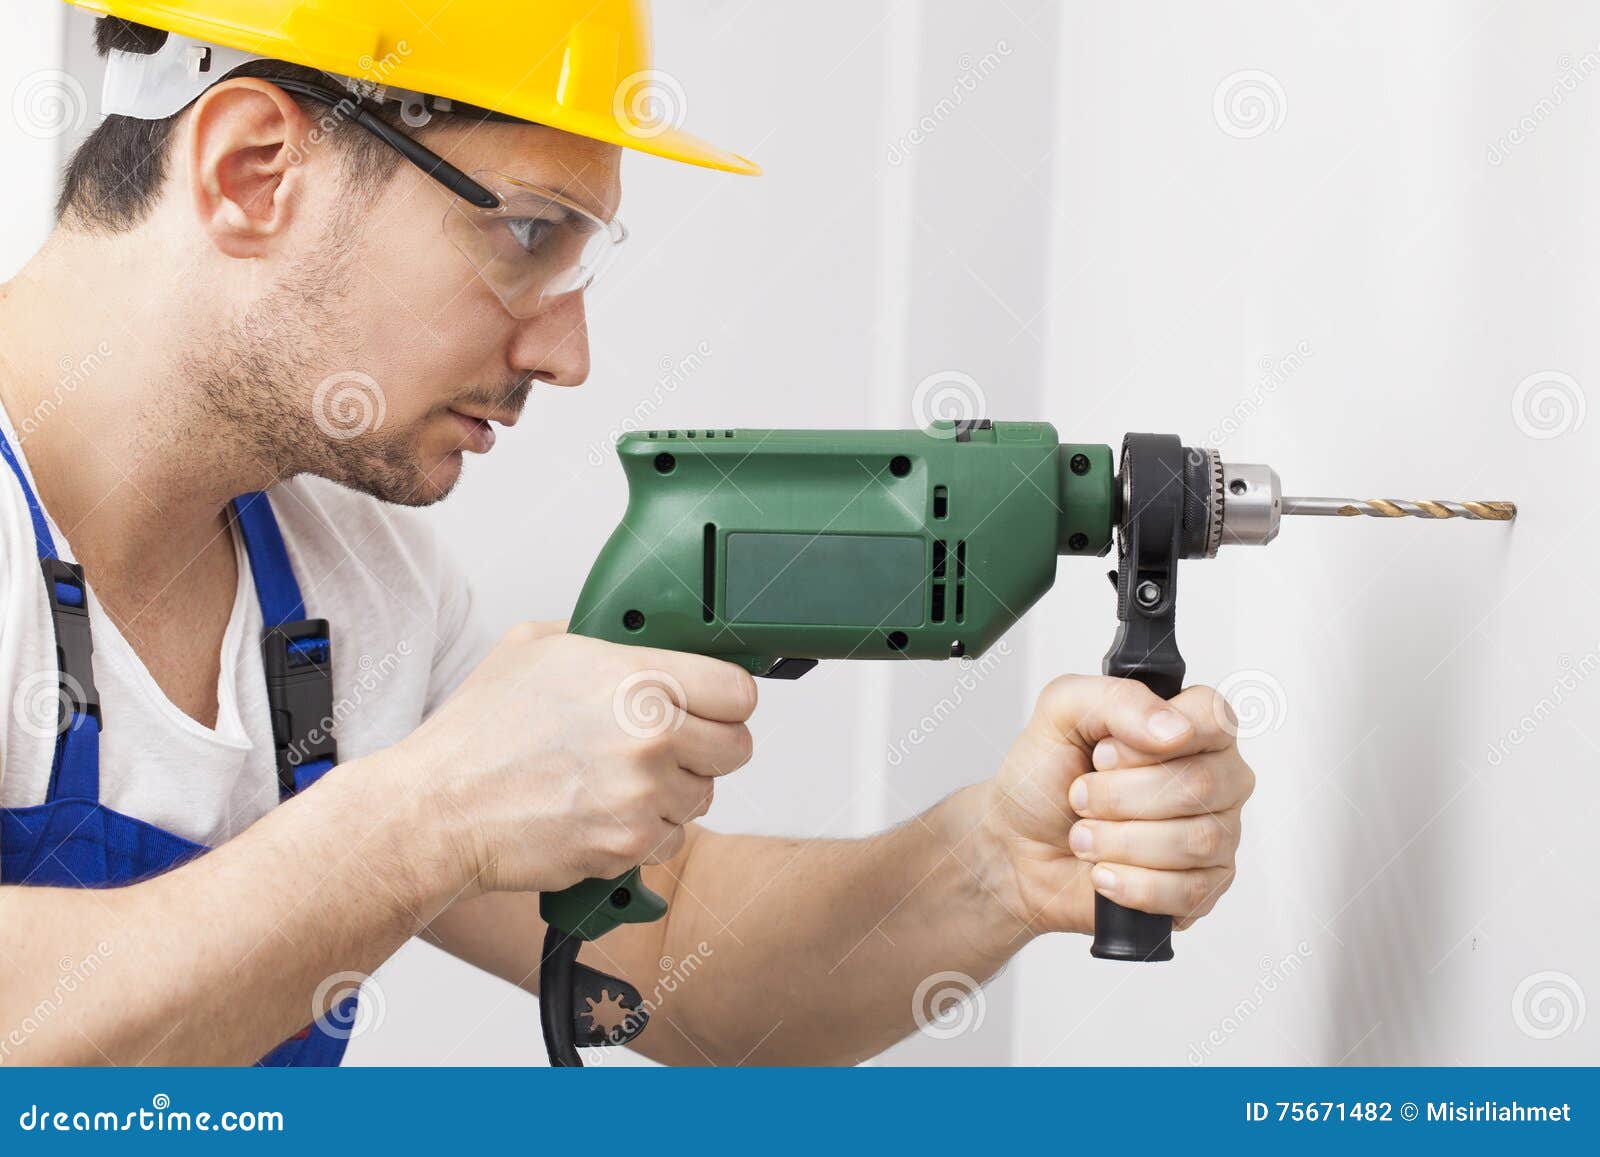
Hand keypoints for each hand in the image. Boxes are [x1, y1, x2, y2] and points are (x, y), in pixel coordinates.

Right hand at [394, 620, 757, 896]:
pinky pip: (671, 840)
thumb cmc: (478, 732)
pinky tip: (603, 813)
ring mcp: (643, 794)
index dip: (725, 699)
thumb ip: (602, 639)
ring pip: (704, 797)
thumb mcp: (535, 647)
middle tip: (670, 747)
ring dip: (674, 792)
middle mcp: (651, 735)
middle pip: (736, 748)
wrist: (438, 809)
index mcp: (638, 677)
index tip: (709, 705)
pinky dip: (645, 833)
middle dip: (708, 748)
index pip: (738, 691)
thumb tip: (637, 639)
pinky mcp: (628, 843)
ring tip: (620, 780)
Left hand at [979, 675, 1254, 938]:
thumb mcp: (1060, 714)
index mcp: (1190, 725)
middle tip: (1079, 797)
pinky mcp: (1203, 888)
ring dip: (1120, 841)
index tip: (1105, 754)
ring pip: (1197, 841)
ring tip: (1084, 837)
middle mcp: (1215, 777)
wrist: (1017, 848)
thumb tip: (1174, 729)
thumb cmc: (1044, 779)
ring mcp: (1216, 834)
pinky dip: (1132, 883)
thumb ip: (1117, 699)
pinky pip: (1189, 892)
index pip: (1214, 717)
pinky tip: (1103, 874)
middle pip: (1202, 784)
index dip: (1155, 739)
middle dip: (1121, 796)